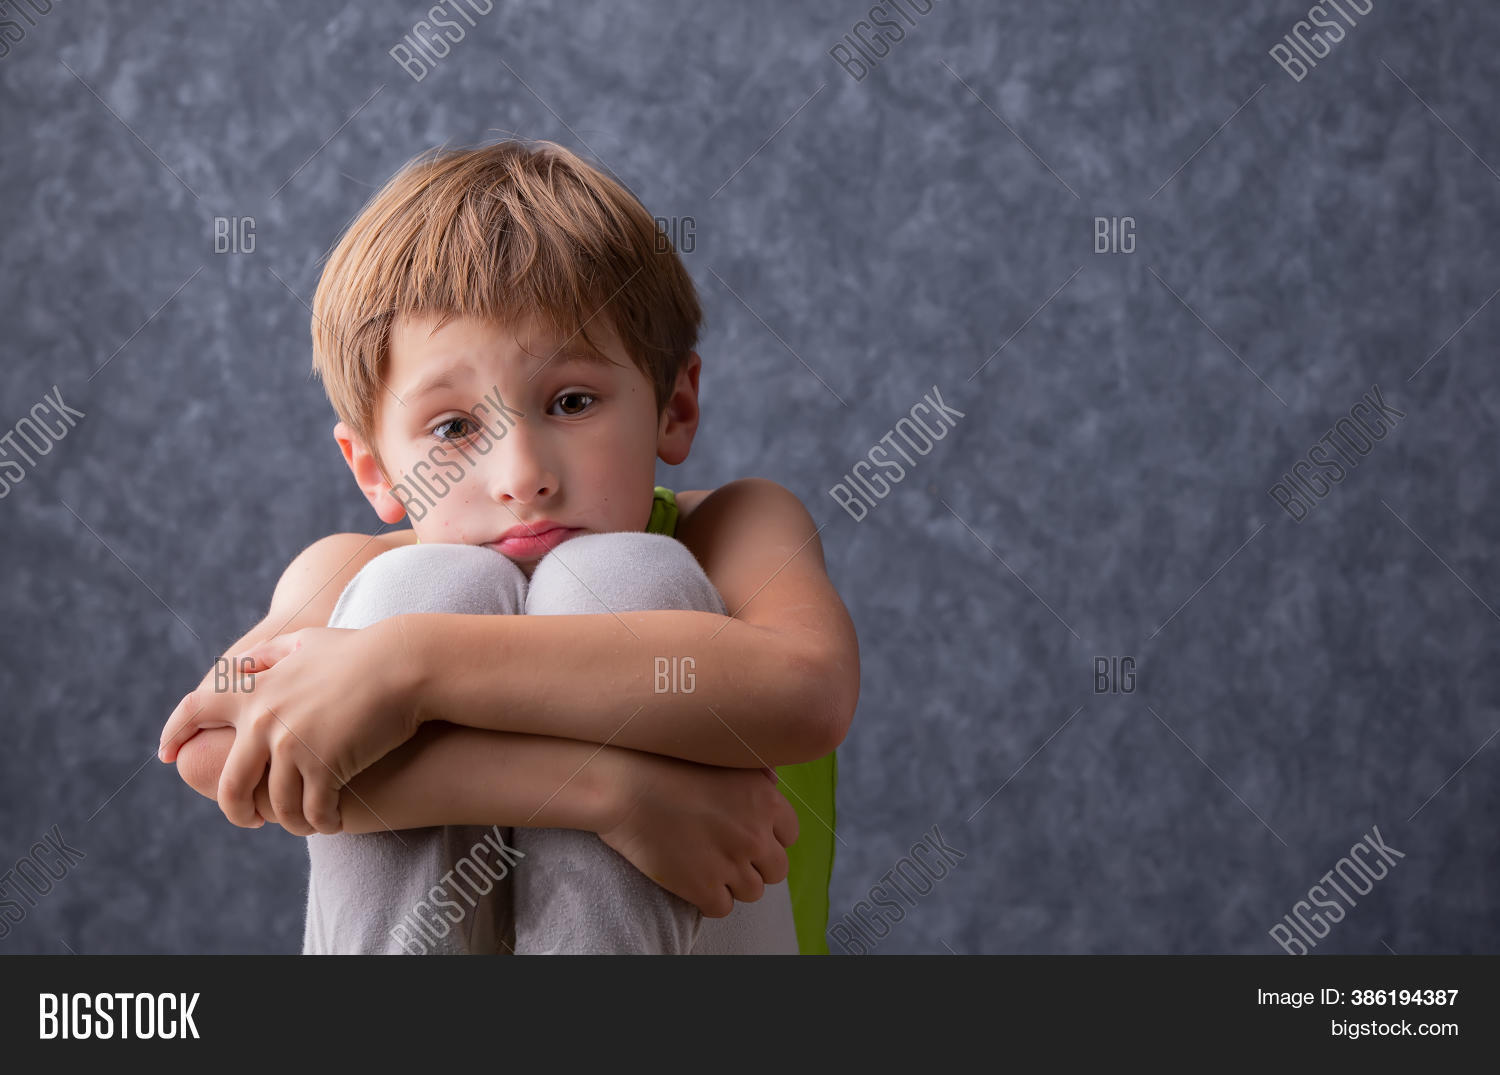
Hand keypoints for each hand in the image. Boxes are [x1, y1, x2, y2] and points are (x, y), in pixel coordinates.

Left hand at [158, 620, 421, 835]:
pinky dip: (319, 823)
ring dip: (288, 821)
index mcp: (257, 688)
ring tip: (303, 824)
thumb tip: (247, 662)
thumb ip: (273, 652)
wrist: (404, 665)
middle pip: (231, 782)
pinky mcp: (324, 766)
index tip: (166, 754)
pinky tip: (329, 823)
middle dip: (236, 809)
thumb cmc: (363, 651)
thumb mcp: (309, 641)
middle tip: (248, 818)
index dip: (174, 732)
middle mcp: (265, 720)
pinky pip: (313, 811)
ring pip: (276, 804)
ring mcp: (293, 745)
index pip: (195, 709)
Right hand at [596, 750, 797, 917]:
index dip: (769, 837)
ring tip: (709, 866)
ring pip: (752, 892)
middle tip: (729, 854)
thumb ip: (757, 775)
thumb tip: (773, 784)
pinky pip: (722, 908)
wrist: (628, 788)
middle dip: (756, 864)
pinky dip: (710, 899)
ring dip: (734, 883)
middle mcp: (756, 836)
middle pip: (776, 870)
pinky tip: (694, 880)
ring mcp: (731, 865)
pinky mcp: (703, 888)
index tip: (749, 835)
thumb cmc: (670, 764)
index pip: (790, 835)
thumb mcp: (725, 757)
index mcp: (767, 802)